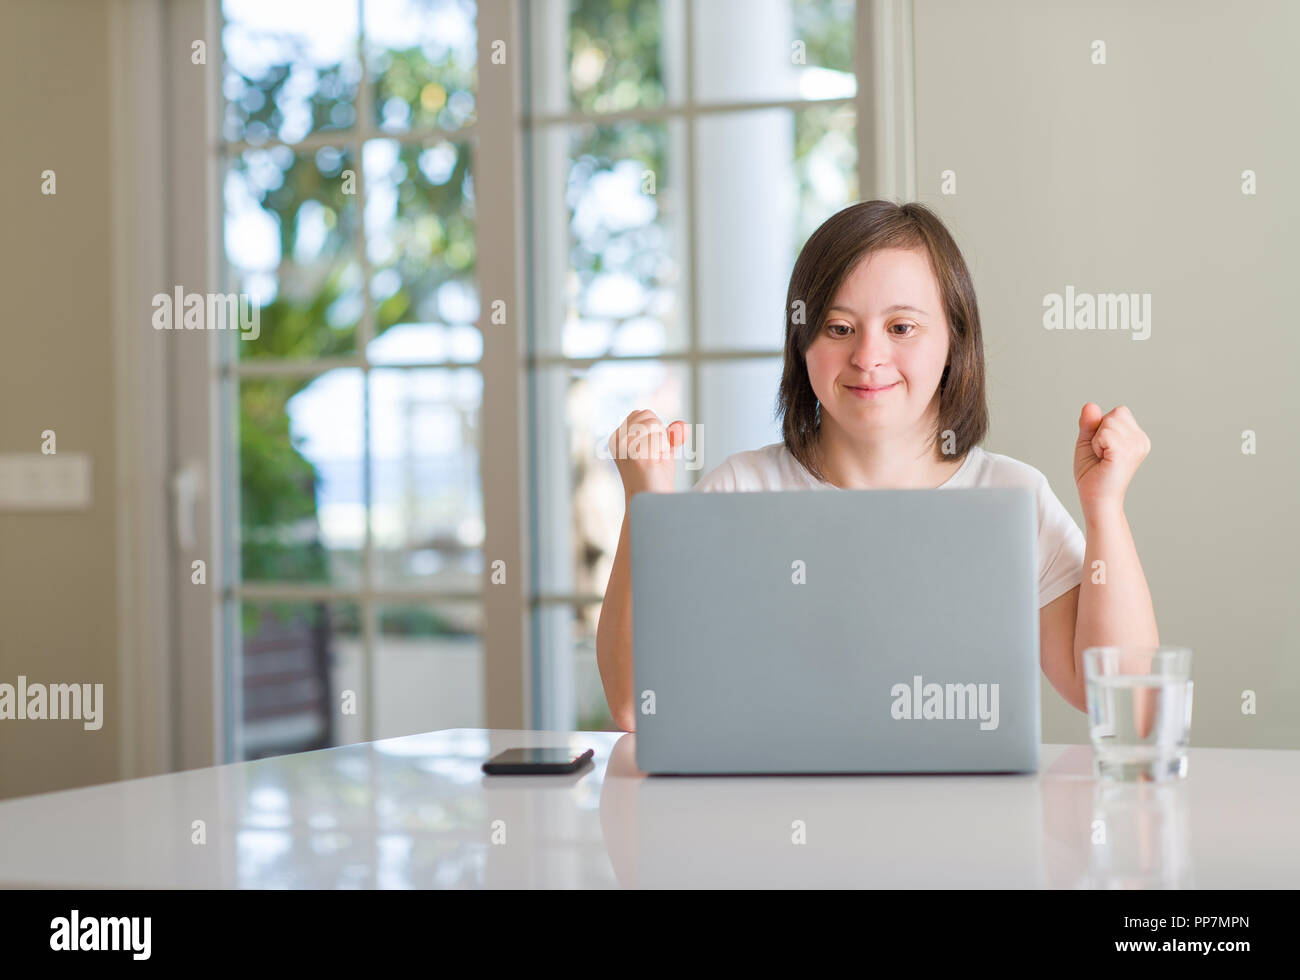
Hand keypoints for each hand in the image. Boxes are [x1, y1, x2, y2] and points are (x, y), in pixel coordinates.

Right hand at [608, 410, 686, 499]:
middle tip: (655, 456)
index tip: (653, 450)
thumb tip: (682, 425)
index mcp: (618, 438)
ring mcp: (624, 447)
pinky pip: (659, 436)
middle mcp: (617, 440)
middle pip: (647, 415)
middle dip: (659, 432)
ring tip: (655, 461)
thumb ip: (670, 436)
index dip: (655, 428)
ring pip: (653, 424)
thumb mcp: (661, 452)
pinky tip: (655, 464)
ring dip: (662, 441)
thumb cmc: (655, 481)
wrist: (651, 507)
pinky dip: (664, 449)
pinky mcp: (635, 454)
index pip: (641, 414)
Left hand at [1074, 403, 1150, 519]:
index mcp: (1137, 438)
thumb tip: (1090, 405)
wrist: (1096, 500)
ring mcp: (1136, 446)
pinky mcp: (1125, 452)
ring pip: (1109, 420)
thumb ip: (1090, 423)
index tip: (1103, 450)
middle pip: (1115, 413)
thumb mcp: (1088, 443)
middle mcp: (1141, 440)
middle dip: (1100, 431)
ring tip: (1102, 458)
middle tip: (1101, 455)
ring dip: (1097, 439)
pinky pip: (1104, 432)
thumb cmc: (1093, 475)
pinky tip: (1102, 460)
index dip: (1102, 428)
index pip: (1118, 412)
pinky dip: (1096, 444)